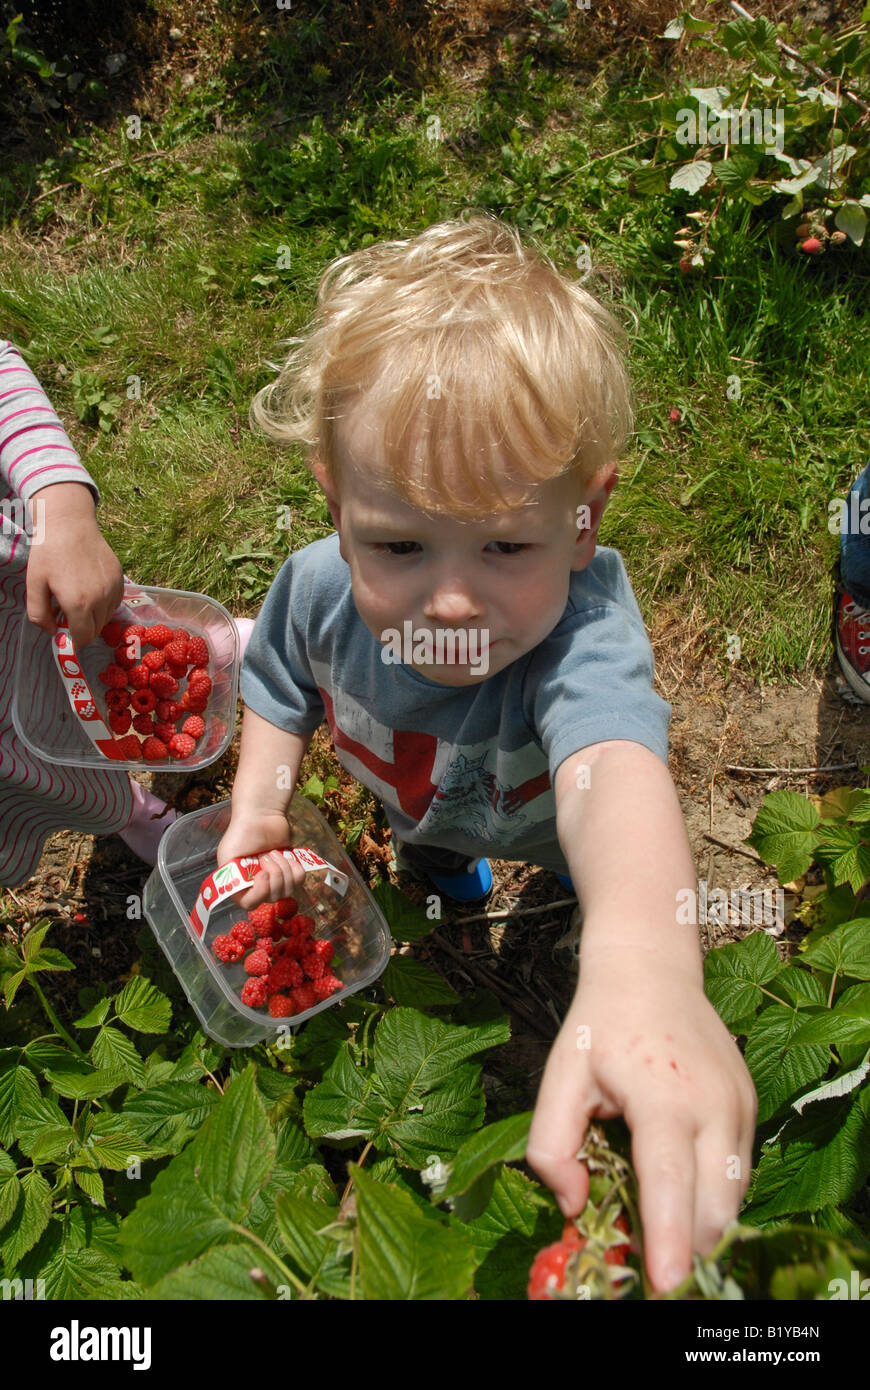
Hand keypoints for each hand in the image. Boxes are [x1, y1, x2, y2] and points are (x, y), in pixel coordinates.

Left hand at [25, 483, 123, 648]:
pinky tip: (91, 591)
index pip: (83, 638)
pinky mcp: (121, 579)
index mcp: (78, 603)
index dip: (72, 641)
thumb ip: (38, 615)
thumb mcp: (34, 584)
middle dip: (82, 629)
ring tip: (79, 600)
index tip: (64, 633)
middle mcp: (101, 599)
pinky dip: (104, 605)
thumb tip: (52, 633)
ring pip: (107, 618)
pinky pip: (115, 603)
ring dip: (94, 617)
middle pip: (96, 630)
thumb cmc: (48, 553)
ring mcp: (113, 588)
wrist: (69, 523)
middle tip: (67, 615)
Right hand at [217, 811, 305, 910]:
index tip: (263, 874)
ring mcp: (275, 881)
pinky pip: (299, 881)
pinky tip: (287, 856)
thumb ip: (228, 874)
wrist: (260, 816)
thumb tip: (241, 888)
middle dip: (274, 875)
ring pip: (287, 890)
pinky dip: (295, 868)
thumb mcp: (227, 853)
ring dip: (284, 869)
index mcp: (240, 886)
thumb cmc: (241, 833)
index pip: (250, 904)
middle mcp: (257, 887)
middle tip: (267, 855)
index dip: (259, 893)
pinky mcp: (289, 872)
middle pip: (272, 897)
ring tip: (275, 852)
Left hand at [525, 953, 756, 1294]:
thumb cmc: (600, 1025)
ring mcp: (739, 1104)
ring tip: (660, 1228)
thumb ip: (552, 1146)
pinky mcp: (749, 1106)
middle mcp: (712, 1103)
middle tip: (645, 1257)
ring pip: (733, 1195)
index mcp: (661, 1094)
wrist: (650, 970)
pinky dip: (713, 1196)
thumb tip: (577, 1206)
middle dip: (684, 1245)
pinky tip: (681, 1193)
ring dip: (701, 1225)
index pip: (669, 1180)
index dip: (667, 1237)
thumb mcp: (560, 1077)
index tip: (665, 1281)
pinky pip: (739, 1172)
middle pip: (713, 1203)